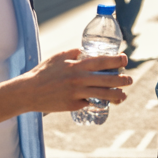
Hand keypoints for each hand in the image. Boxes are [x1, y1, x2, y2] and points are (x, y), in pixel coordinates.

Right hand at [14, 49, 132, 113]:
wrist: (28, 92)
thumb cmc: (43, 73)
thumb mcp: (58, 57)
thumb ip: (74, 54)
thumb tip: (86, 51)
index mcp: (77, 65)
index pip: (103, 61)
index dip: (117, 60)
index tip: (125, 60)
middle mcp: (79, 79)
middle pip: (108, 79)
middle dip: (123, 80)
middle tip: (130, 80)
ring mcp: (77, 94)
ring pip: (103, 95)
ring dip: (117, 95)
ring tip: (123, 96)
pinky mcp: (73, 106)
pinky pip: (90, 104)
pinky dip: (97, 103)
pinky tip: (105, 103)